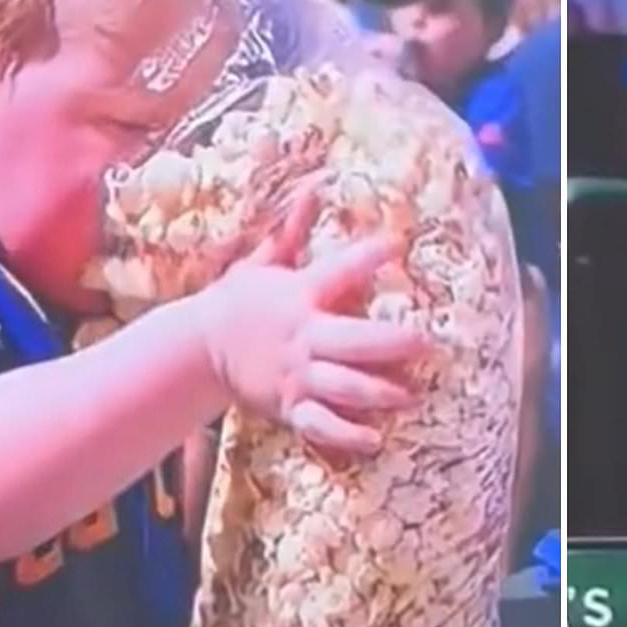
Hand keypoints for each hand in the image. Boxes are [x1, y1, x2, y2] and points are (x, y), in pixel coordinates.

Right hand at [193, 195, 423, 454]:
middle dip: (391, 342)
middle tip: (428, 341)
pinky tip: (375, 439)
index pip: (339, 270)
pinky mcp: (290, 406)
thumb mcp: (264, 261)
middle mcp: (303, 337)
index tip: (397, 243)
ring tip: (413, 395)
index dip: (368, 256)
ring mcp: (297, 375)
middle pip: (352, 340)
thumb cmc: (240, 300)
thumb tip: (313, 187)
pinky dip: (346, 435)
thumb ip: (293, 230)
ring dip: (380, 392)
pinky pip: (320, 424)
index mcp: (300, 296)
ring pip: (343, 386)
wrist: (199, 348)